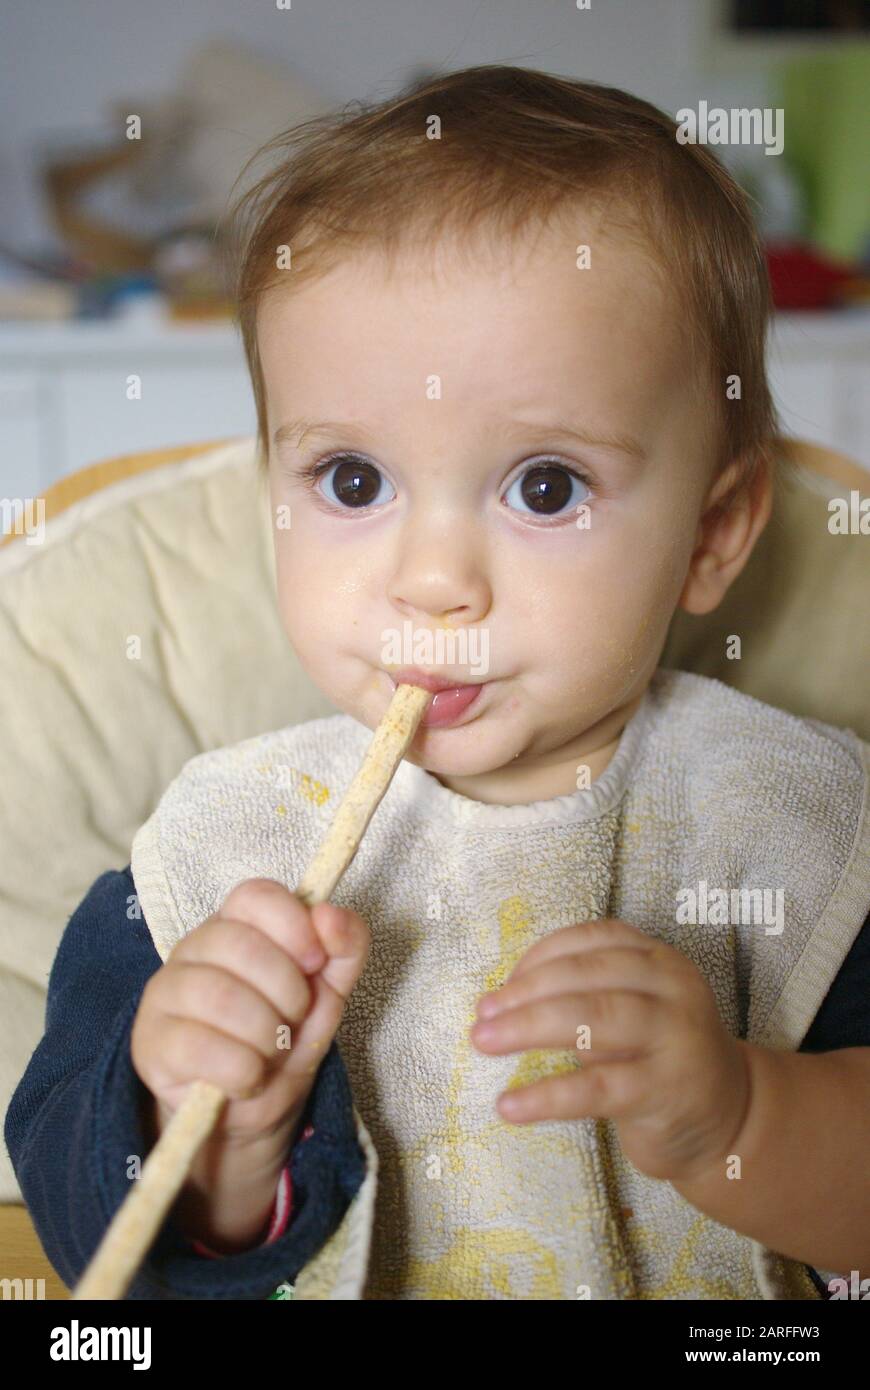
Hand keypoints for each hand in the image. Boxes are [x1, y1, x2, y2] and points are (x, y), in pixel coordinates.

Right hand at [132, 878, 369, 1148]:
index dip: (293, 925)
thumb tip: (330, 914)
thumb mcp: (328, 994)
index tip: (315, 964)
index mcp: (237, 924)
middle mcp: (194, 948)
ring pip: (220, 997)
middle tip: (292, 1022)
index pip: (255, 895)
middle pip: (240, 945)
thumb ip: (344, 948)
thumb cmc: (282, 1040)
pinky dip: (241, 1072)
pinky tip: (246, 1079)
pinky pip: (200, 1047)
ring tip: (270, 1054)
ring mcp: (166, 992)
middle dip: (287, 993)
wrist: (243, 1111)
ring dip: (266, 1036)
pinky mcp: (151, 1041)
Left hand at [469, 917, 750, 1182]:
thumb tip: (499, 1002)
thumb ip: (581, 995)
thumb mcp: (629, 1010)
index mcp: (658, 959)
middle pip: (587, 976)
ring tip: (483, 1042)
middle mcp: (673, 988)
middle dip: (525, 993)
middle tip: (481, 1017)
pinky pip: (597, 1088)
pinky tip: (509, 1107)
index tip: (500, 986)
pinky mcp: (668, 1090)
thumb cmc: (659, 1057)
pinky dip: (547, 1095)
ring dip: (528, 1028)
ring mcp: (676, 1037)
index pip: (591, 941)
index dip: (538, 958)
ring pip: (593, 1019)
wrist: (730, 1120)